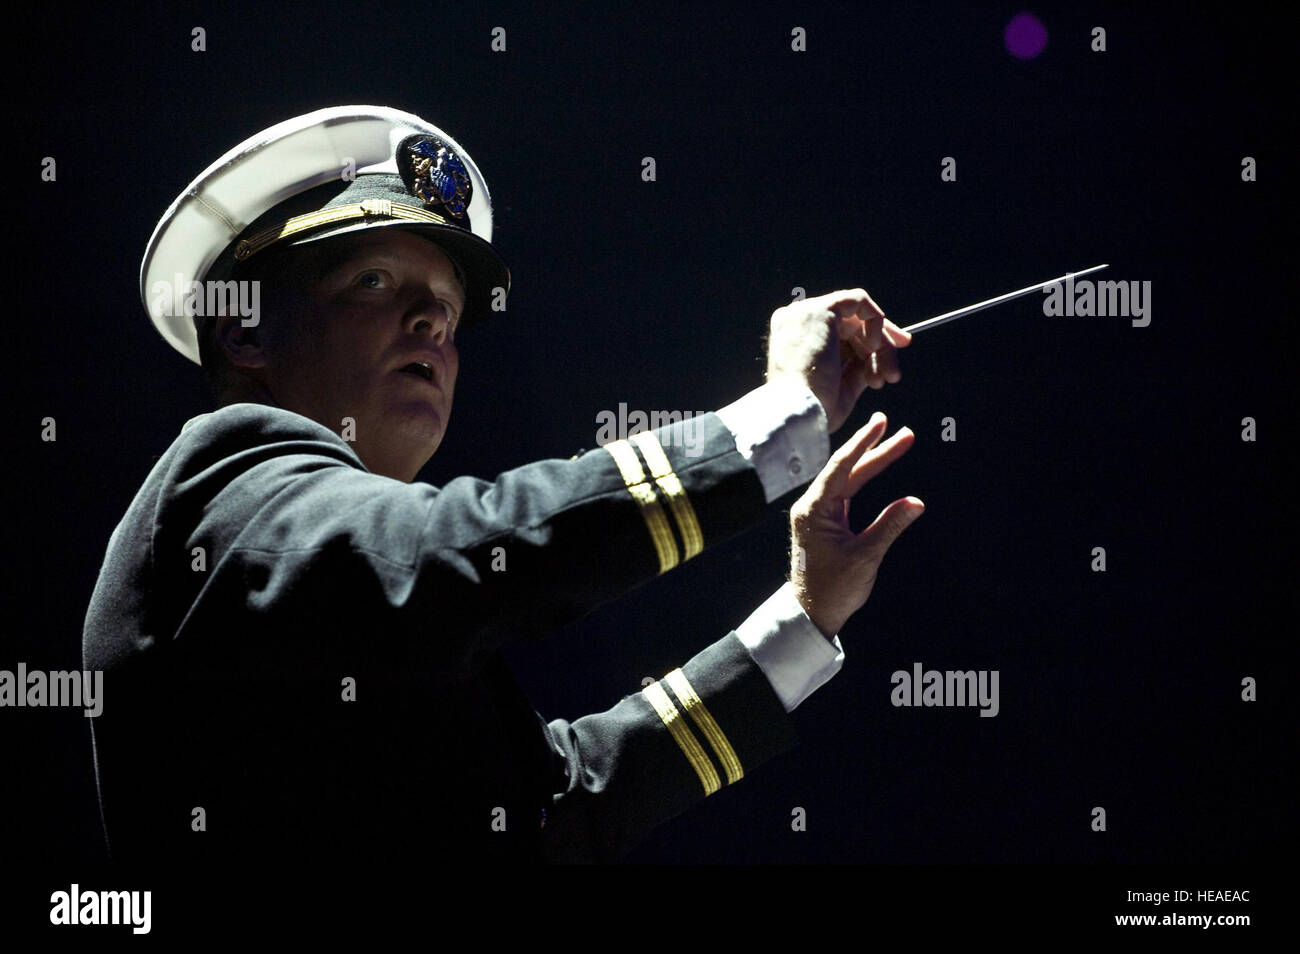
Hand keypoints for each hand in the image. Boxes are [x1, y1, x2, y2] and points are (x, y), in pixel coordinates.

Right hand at [765, 288, 911, 432]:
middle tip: (894, 373)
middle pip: (850, 323)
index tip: (891, 361)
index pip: (837, 333)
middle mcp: (796, 322)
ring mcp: (805, 312)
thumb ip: (857, 370)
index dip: (867, 342)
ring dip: (880, 344)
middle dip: (881, 346)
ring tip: (885, 374)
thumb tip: (877, 358)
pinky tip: (873, 347)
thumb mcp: (842, 390)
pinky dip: (875, 321)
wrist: (800, 412)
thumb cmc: (815, 410)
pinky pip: (858, 301)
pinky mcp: (819, 309)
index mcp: (794, 340)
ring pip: (857, 316)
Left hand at [790, 413, 923, 636]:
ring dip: (872, 461)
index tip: (881, 425)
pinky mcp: (826, 521)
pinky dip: (864, 479)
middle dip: (874, 448)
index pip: (841, 467)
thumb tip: (916, 502)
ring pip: (848, 479)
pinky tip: (879, 465)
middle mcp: (812, 506)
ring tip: (896, 440)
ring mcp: (818, 513)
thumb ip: (890, 525)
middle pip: (847, 469)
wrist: (811, 613)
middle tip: (899, 428)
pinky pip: (846, 492)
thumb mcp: (865, 557)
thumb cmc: (833, 589)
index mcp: (814, 510)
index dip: (864, 444)